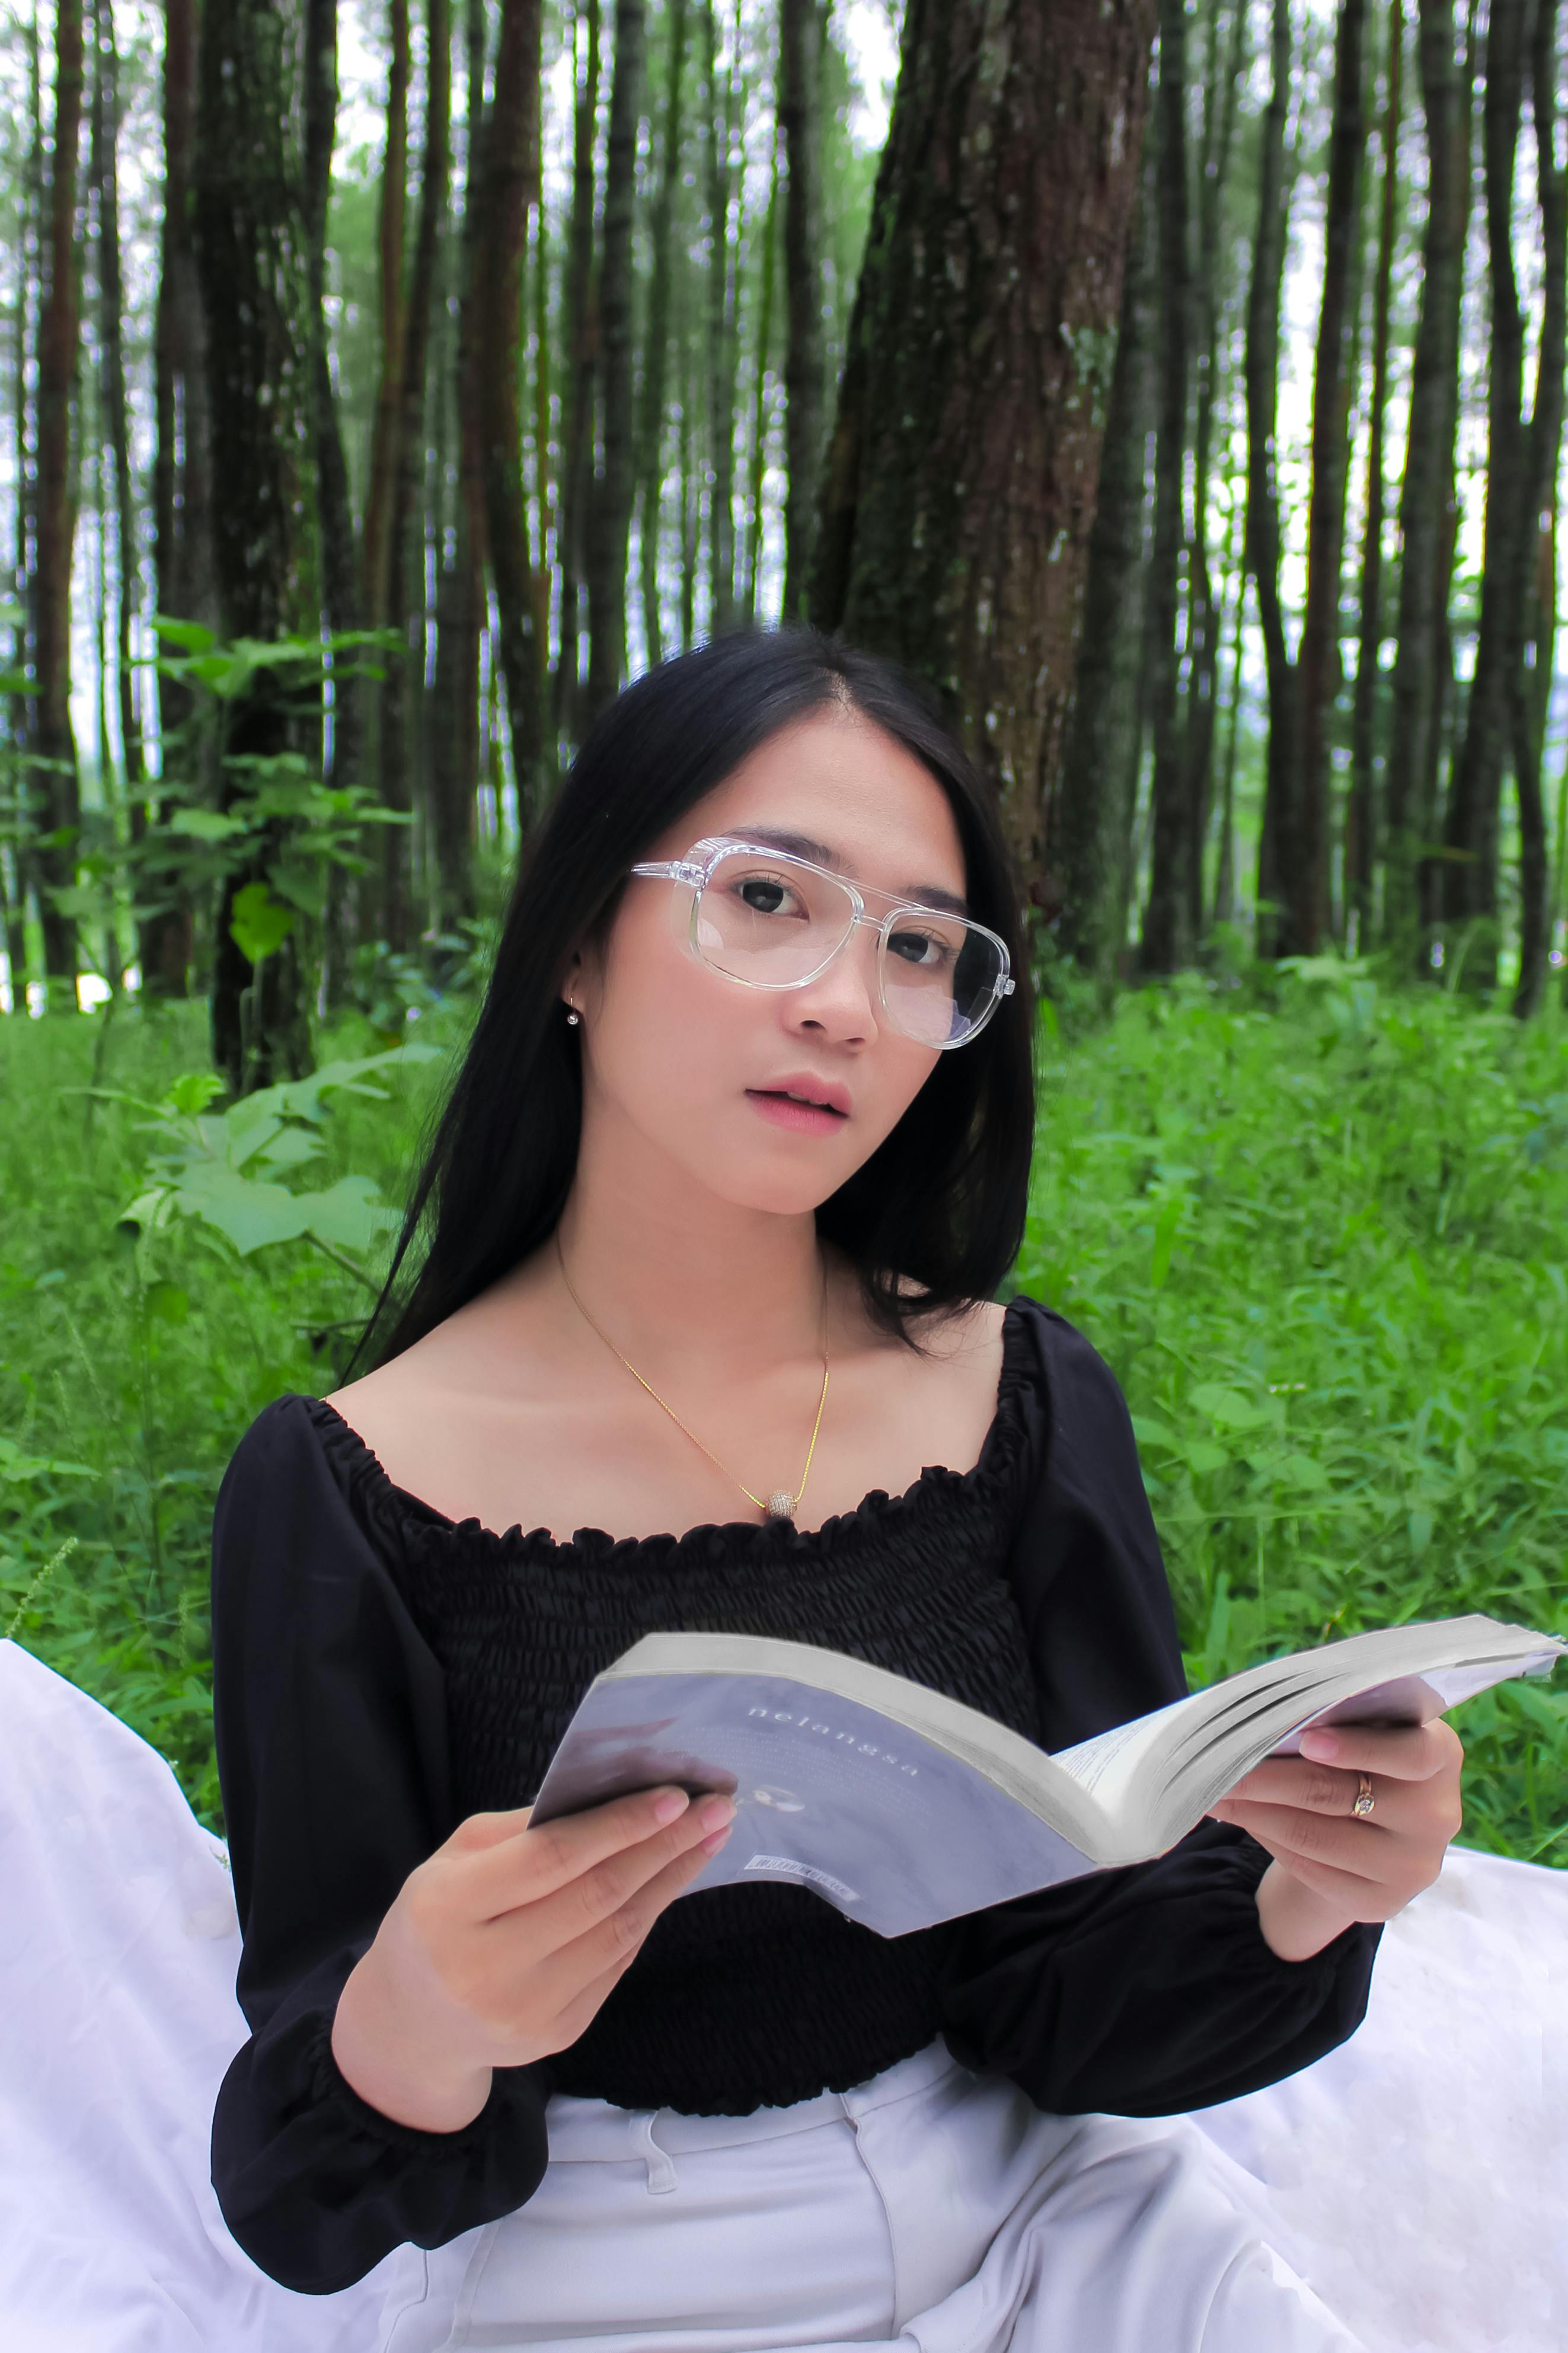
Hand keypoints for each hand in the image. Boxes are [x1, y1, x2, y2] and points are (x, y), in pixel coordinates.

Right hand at [331, 1783, 735, 2131]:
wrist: (413, 2024)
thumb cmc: (437, 1918)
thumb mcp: (454, 1858)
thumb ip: (524, 1829)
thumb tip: (611, 1797)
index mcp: (450, 1909)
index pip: (551, 1859)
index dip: (618, 1825)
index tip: (674, 1794)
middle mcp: (486, 1967)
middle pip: (597, 1895)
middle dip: (665, 1845)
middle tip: (714, 1807)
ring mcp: (525, 2010)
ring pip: (619, 1932)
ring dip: (671, 1879)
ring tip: (707, 1837)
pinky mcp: (557, 2035)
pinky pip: (617, 1964)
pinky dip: (648, 1916)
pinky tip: (670, 1880)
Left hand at [1204, 1720, 1464, 1961]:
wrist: (1375, 1827)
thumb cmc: (1359, 1756)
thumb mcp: (1361, 1729)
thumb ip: (1331, 1720)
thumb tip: (1257, 1722)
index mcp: (1440, 1755)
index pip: (1411, 1752)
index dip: (1357, 1746)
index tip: (1306, 1738)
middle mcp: (1436, 1815)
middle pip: (1338, 1793)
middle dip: (1266, 1775)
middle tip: (1216, 1760)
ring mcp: (1412, 1866)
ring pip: (1314, 1833)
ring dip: (1253, 1809)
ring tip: (1211, 1789)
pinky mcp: (1381, 1903)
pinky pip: (1309, 1867)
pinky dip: (1267, 1837)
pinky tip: (1239, 1817)